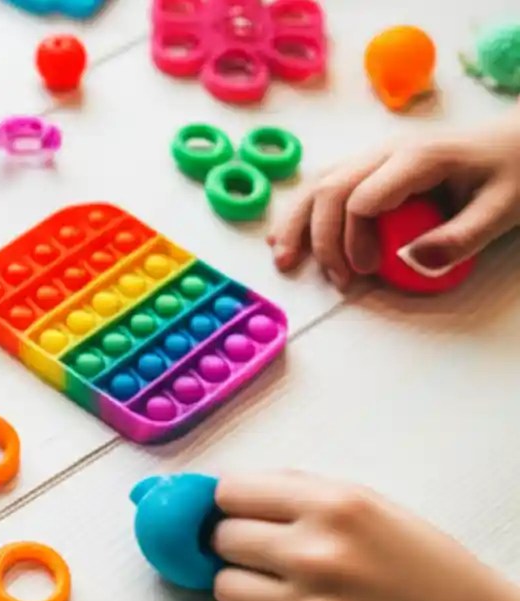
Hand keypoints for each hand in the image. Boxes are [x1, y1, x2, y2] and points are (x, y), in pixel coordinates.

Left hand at [211, 471, 519, 600]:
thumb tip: (223, 490)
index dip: (230, 504)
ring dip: (248, 590)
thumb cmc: (422, 564)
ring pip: (225, 589)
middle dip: (239, 546)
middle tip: (270, 556)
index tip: (240, 515)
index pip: (228, 493)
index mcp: (333, 505)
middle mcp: (316, 553)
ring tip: (289, 592)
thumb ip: (296, 492)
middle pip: (221, 540)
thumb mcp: (368, 504)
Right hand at [269, 106, 519, 288]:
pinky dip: (303, 212)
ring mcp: (375, 157)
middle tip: (337, 280)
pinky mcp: (371, 168)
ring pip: (320, 183)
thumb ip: (461, 238)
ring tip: (281, 257)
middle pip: (332, 189)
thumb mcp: (503, 209)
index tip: (366, 273)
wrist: (517, 143)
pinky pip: (327, 185)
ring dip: (297, 222)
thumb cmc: (513, 173)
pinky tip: (288, 234)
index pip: (361, 198)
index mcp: (418, 159)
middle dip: (321, 238)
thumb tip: (412, 262)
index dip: (352, 239)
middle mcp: (387, 152)